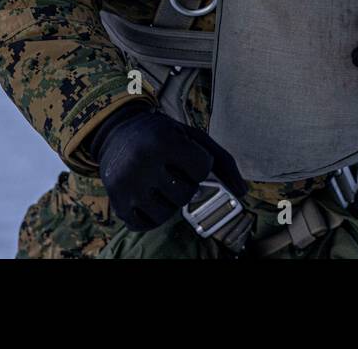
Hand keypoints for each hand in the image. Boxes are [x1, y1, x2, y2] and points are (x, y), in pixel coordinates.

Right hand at [90, 103, 247, 231]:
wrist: (115, 132)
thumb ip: (222, 160)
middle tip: (173, 170)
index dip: (199, 164)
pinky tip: (149, 197)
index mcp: (162, 140)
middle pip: (186, 194)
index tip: (187, 156)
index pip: (201, 168)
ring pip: (167, 213)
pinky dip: (151, 216)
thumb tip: (242, 192)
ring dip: (170, 202)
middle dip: (186, 184)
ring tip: (161, 184)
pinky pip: (145, 225)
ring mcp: (127, 184)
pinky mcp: (117, 202)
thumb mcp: (190, 135)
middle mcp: (141, 161)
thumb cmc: (160, 134)